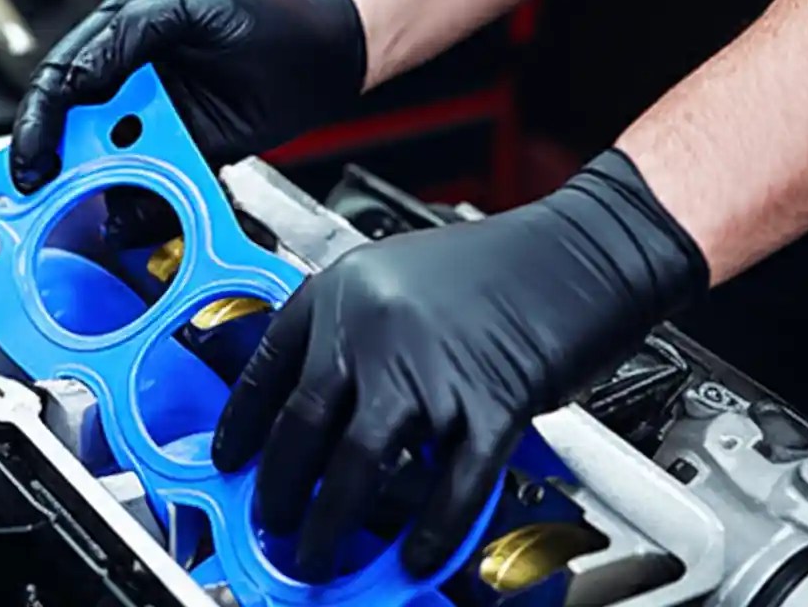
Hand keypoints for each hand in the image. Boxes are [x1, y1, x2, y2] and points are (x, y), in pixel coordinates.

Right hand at [9, 0, 365, 243]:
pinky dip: (141, 206)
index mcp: (120, 34)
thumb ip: (133, 32)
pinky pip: (149, 185)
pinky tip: (136, 218)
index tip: (33, 154)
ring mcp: (154, 119)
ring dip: (101, 189)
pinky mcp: (181, 153)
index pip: (62, 77)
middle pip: (75, 128)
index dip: (39, 118)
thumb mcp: (193, 7)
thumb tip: (81, 75)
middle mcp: (129, 79)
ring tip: (98, 210)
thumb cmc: (267, 18)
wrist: (321, 60)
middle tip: (43, 192)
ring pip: (109, 164)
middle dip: (58, 164)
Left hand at [211, 149, 709, 581]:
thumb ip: (350, 337)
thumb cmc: (496, 265)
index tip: (228, 461)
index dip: (241, 425)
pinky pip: (450, 485)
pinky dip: (428, 531)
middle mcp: (374, 326)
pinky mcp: (492, 402)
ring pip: (359, 463)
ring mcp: (432, 365)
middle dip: (277, 488)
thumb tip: (313, 409)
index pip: (267, 369)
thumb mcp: (395, 279)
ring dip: (331, 521)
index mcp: (342, 292)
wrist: (580, 250)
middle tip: (267, 525)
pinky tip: (410, 557)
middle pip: (303, 425)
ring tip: (316, 556)